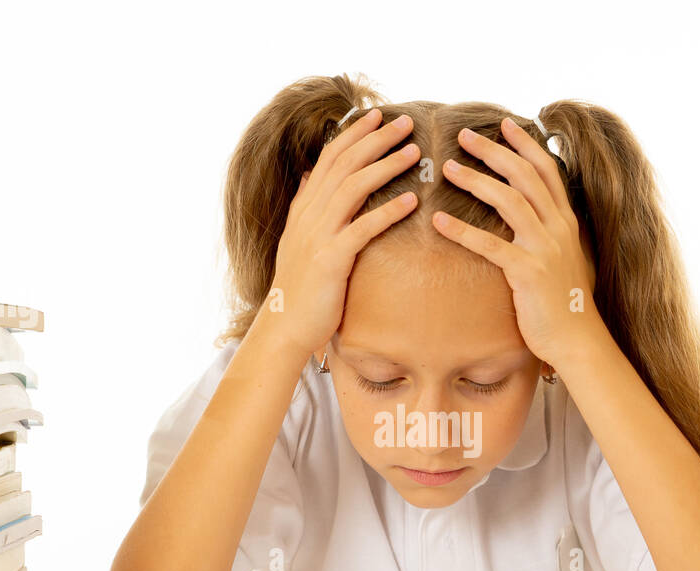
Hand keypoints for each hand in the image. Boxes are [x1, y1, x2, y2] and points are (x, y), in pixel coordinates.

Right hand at [264, 107, 420, 357]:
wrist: (285, 327)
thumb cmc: (301, 287)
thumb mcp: (297, 240)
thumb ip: (305, 206)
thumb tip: (309, 175)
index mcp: (304, 208)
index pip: (330, 158)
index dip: (354, 133)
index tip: (378, 115)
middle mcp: (309, 216)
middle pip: (344, 164)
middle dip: (376, 139)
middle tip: (405, 122)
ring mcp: (317, 236)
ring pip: (353, 188)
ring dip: (385, 166)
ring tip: (414, 151)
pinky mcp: (330, 260)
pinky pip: (362, 229)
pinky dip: (387, 212)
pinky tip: (412, 201)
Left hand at [432, 116, 599, 368]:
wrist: (577, 339)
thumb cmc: (562, 303)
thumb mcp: (560, 259)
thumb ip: (544, 234)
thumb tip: (525, 217)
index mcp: (565, 221)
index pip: (546, 170)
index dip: (525, 144)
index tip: (503, 124)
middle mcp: (558, 228)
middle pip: (525, 176)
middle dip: (494, 151)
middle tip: (463, 136)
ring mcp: (545, 248)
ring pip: (510, 201)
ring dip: (477, 180)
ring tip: (448, 168)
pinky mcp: (528, 272)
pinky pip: (490, 245)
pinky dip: (463, 230)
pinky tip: (438, 221)